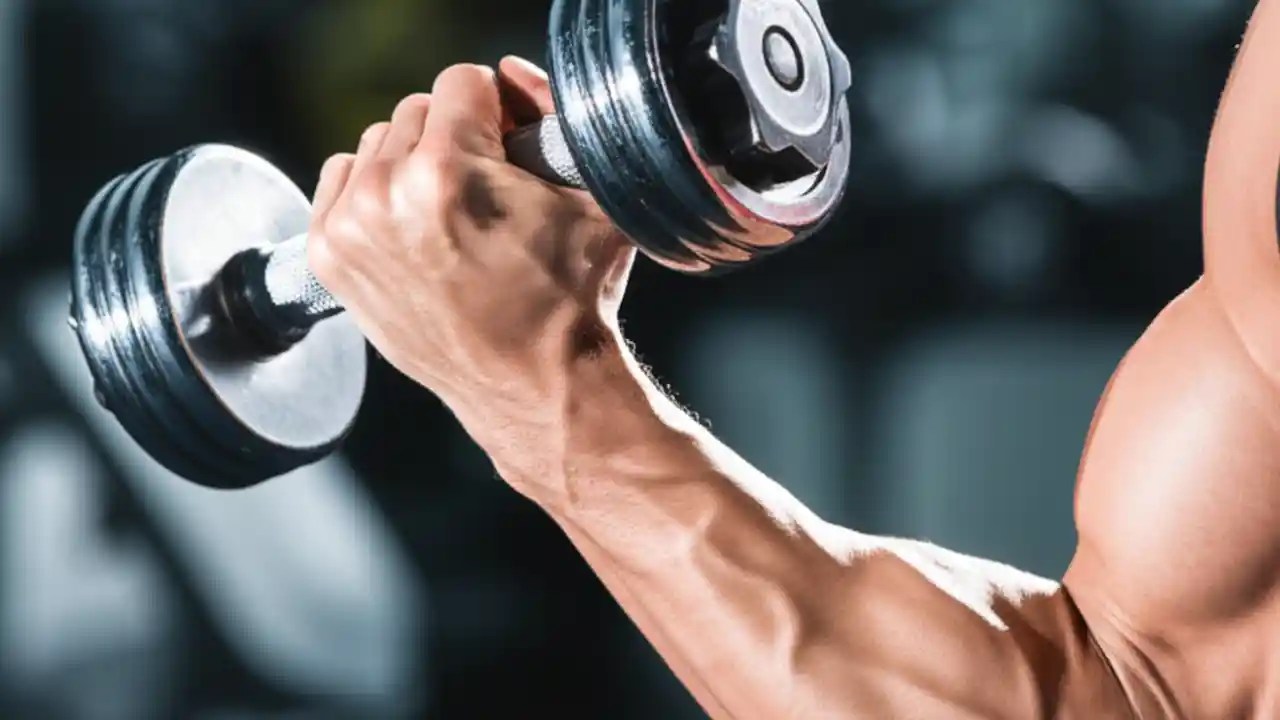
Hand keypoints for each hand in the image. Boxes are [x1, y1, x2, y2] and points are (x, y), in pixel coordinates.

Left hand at [306, 58, 636, 495]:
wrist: (532, 385)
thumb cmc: (569, 300)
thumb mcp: (591, 200)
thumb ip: (554, 119)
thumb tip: (512, 80)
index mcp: (447, 170)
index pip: (462, 82)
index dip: (497, 112)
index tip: (508, 149)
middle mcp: (386, 194)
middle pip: (417, 111)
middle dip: (454, 140)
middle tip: (486, 191)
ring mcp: (351, 228)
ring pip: (378, 144)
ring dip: (412, 165)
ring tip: (450, 217)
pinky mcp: (329, 257)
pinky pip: (341, 182)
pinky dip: (373, 195)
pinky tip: (413, 230)